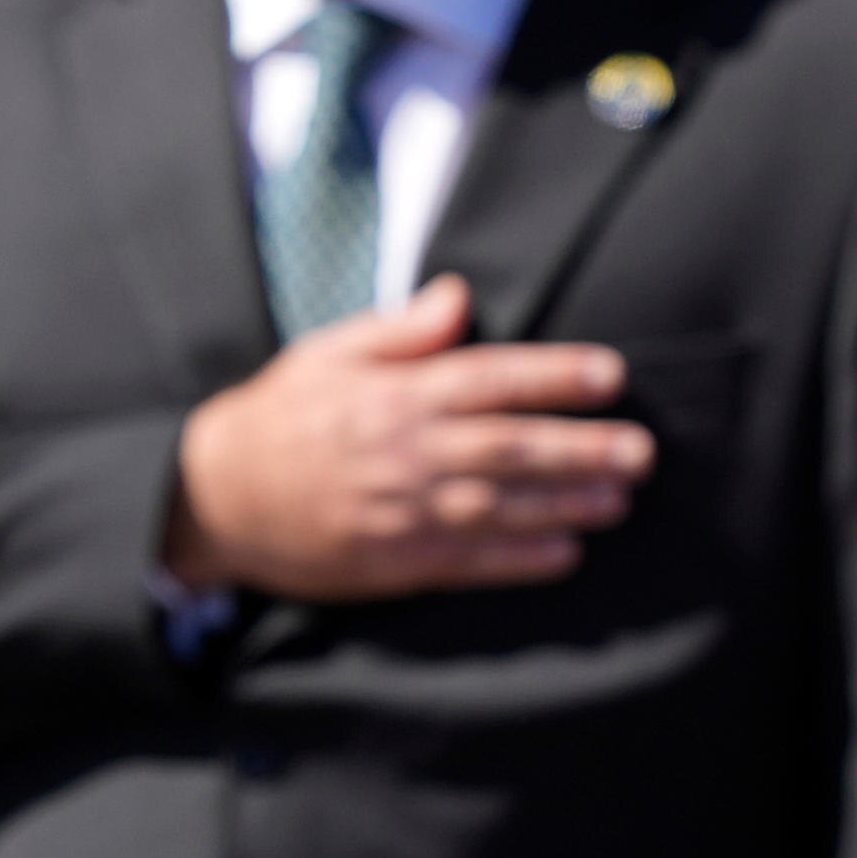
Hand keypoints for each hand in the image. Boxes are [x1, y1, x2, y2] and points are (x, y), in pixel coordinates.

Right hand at [161, 275, 648, 599]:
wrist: (216, 496)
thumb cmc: (282, 415)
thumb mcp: (330, 352)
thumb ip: (401, 329)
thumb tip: (459, 295)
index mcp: (396, 394)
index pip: (490, 378)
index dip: (555, 376)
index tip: (611, 374)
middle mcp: (406, 451)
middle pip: (508, 447)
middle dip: (580, 447)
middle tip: (640, 450)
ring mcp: (401, 511)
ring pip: (498, 506)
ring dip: (563, 504)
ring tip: (619, 499)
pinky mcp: (394, 562)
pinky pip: (467, 562)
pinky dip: (518, 560)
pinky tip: (565, 553)